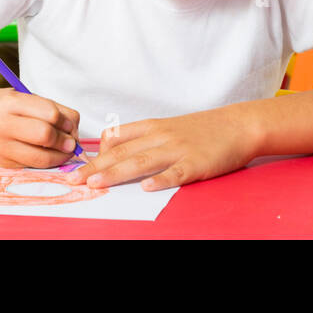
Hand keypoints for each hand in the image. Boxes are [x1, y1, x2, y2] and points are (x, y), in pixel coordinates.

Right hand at [0, 88, 81, 168]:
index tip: (71, 125)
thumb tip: (74, 130)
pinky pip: (32, 166)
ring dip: (60, 156)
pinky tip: (46, 154)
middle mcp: (3, 125)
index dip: (67, 121)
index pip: (50, 114)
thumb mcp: (24, 98)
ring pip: (41, 158)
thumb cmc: (3, 106)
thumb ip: (50, 109)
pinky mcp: (1, 163)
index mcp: (12, 103)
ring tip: (64, 150)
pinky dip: (45, 162)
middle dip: (65, 141)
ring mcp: (0, 147)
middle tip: (71, 142)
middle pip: (46, 136)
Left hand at [68, 108, 257, 190]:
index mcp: (152, 127)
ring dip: (117, 173)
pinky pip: (176, 173)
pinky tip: (147, 188)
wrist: (238, 124)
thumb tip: (116, 151)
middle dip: (96, 167)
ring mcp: (178, 150)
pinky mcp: (196, 164)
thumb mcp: (169, 127)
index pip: (116, 139)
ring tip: (97, 184)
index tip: (78, 166)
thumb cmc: (202, 129)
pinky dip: (161, 180)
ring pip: (142, 162)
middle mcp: (161, 137)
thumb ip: (143, 138)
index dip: (95, 154)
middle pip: (122, 152)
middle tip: (75, 179)